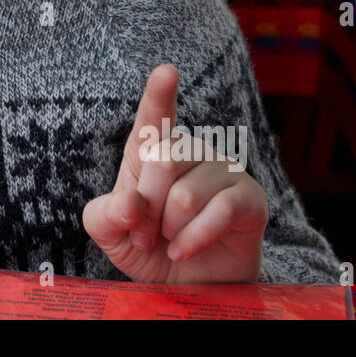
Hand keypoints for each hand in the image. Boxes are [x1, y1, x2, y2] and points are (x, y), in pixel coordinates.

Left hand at [82, 64, 268, 281]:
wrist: (189, 285)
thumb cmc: (149, 248)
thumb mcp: (112, 234)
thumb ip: (105, 216)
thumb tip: (131, 204)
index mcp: (152, 149)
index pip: (155, 117)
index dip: (159, 94)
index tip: (166, 71)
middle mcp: (191, 150)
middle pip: (162, 161)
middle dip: (146, 209)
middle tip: (145, 235)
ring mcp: (224, 170)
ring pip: (187, 195)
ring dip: (170, 231)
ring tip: (170, 242)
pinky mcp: (250, 198)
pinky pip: (219, 213)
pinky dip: (194, 239)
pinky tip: (185, 249)